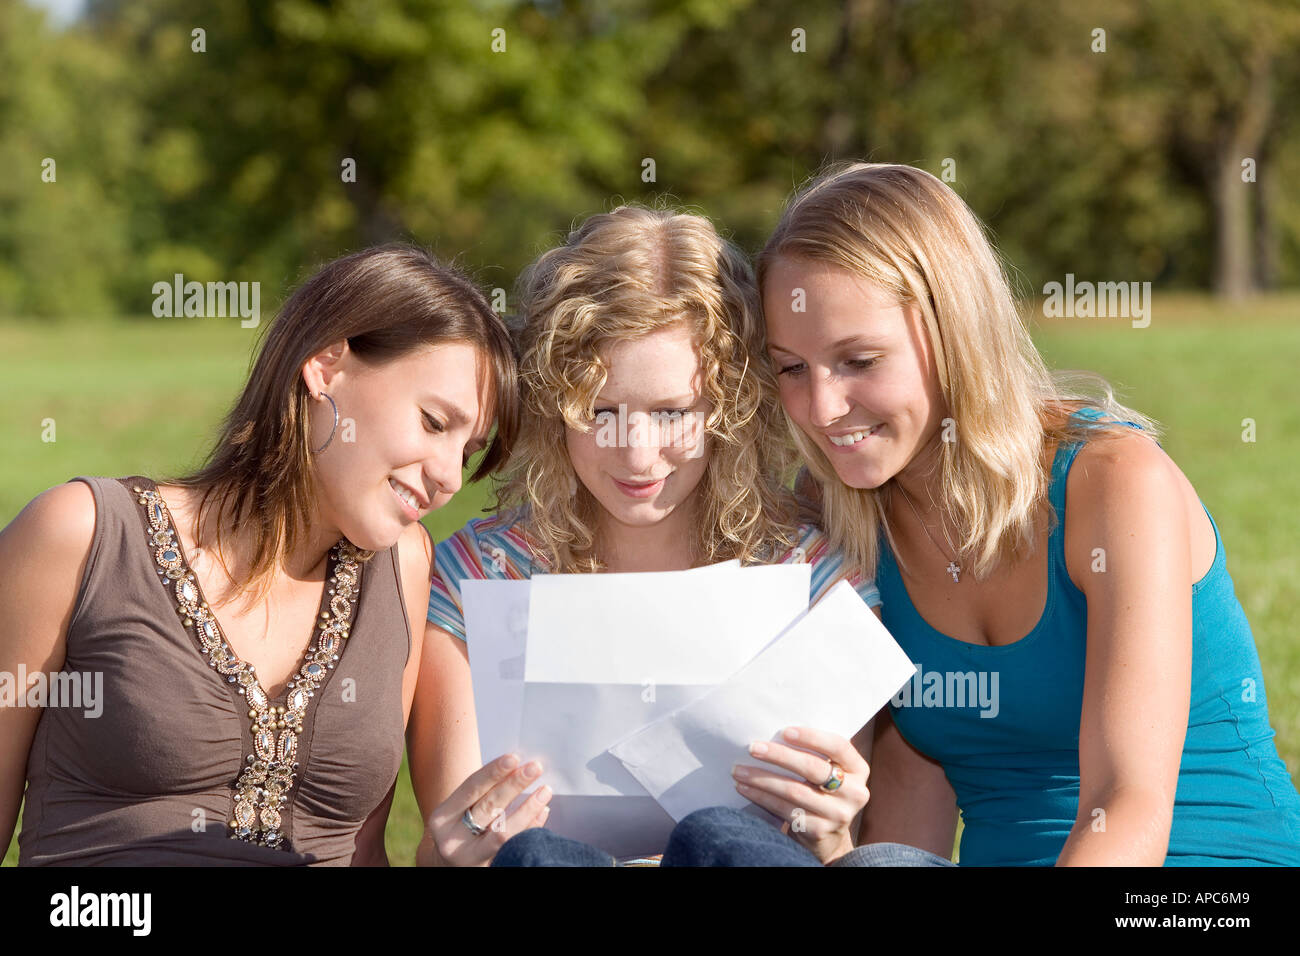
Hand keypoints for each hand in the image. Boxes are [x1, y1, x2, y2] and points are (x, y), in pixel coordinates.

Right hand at [426, 753, 551, 865]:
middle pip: (488, 807)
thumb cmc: (460, 830)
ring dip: (528, 808)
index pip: (470, 788)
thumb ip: (483, 793)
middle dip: (514, 784)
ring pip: (503, 831)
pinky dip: (531, 827)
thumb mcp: (459, 813)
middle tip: (534, 768)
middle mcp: (452, 839)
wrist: (451, 867)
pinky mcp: (488, 868)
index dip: (493, 772)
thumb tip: (518, 768)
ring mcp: (471, 858)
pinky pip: (515, 845)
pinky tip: (543, 811)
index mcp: (442, 818)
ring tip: (545, 790)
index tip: (514, 758)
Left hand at [732, 726, 869, 863]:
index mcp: (858, 769)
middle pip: (812, 768)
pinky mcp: (819, 831)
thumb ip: (816, 753)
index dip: (812, 737)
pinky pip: (785, 810)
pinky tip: (745, 788)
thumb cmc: (821, 791)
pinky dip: (761, 797)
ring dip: (762, 779)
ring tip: (739, 770)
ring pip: (794, 791)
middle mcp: (855, 792)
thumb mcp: (829, 771)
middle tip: (753, 747)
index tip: (784, 731)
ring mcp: (838, 814)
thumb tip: (773, 730)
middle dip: (779, 756)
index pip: (838, 746)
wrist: (828, 836)